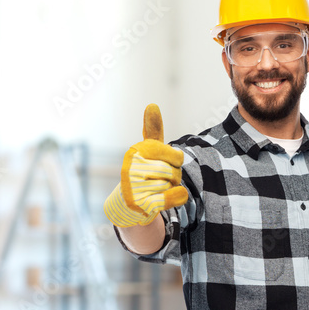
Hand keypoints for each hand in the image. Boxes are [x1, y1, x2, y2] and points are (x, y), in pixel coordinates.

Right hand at [104, 104, 188, 226]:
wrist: (130, 203)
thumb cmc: (144, 171)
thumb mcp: (148, 150)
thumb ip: (152, 130)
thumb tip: (152, 105)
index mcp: (136, 151)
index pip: (174, 155)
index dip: (176, 161)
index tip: (167, 162)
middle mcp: (131, 168)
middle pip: (173, 171)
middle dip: (174, 176)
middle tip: (162, 179)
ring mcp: (134, 188)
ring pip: (172, 185)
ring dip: (171, 187)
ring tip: (158, 188)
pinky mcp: (141, 204)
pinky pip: (173, 198)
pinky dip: (178, 198)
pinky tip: (170, 197)